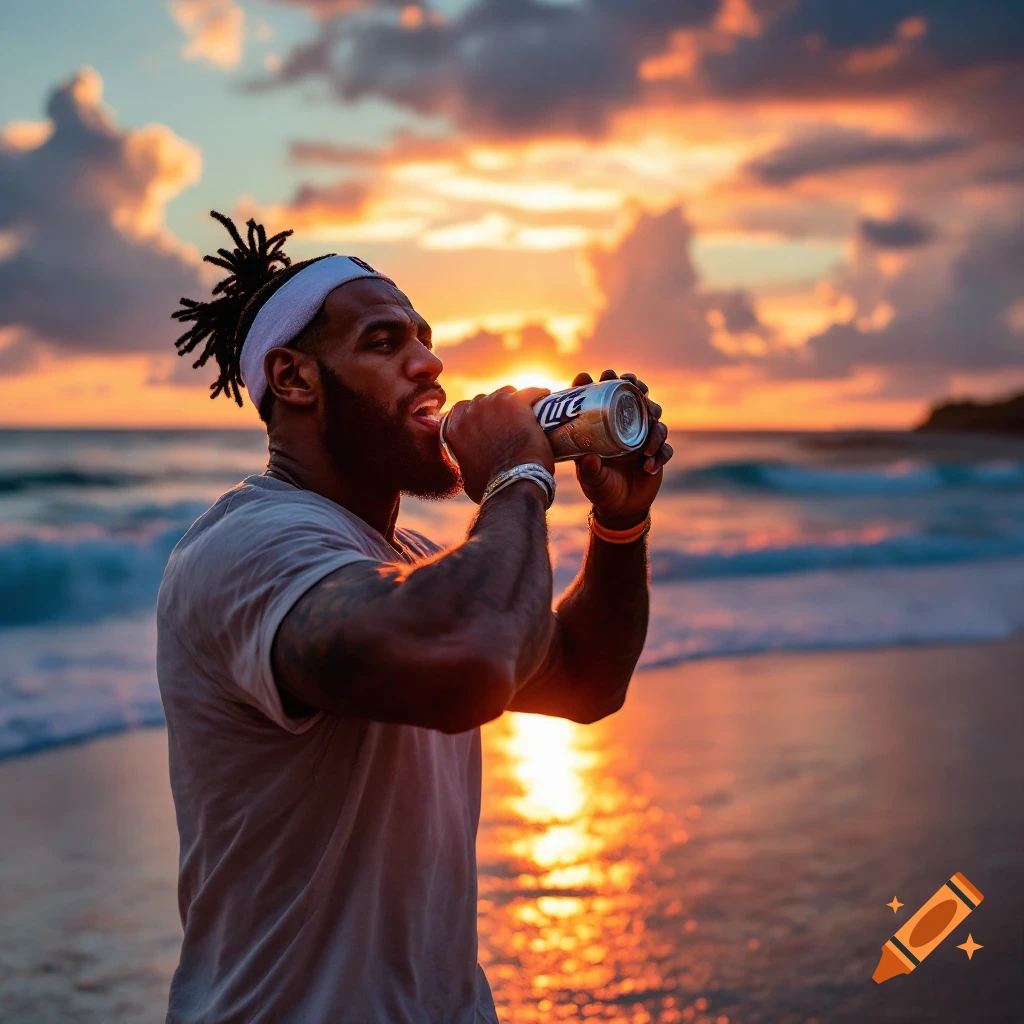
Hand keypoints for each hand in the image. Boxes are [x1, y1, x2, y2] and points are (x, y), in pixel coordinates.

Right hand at [443, 386, 554, 502]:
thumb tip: (472, 467)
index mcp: (455, 427)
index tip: (487, 421)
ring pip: (506, 393)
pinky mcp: (517, 403)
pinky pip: (530, 391)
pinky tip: (544, 396)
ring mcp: (494, 404)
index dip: (477, 415)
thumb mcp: (467, 476)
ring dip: (514, 399)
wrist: (513, 483)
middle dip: (495, 408)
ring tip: (526, 409)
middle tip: (509, 420)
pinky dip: (537, 394)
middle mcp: (471, 410)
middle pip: (485, 400)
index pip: (462, 409)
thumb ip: (466, 463)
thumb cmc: (491, 486)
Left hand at [572, 369, 671, 528]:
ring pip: (658, 421)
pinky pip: (666, 448)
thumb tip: (588, 459)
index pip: (610, 394)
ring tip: (645, 448)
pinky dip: (660, 455)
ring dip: (654, 430)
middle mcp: (627, 428)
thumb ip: (588, 470)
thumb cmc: (599, 487)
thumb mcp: (590, 479)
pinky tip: (648, 467)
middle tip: (640, 392)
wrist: (620, 508)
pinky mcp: (658, 455)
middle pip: (639, 398)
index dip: (611, 380)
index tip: (608, 374)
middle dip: (641, 391)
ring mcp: (644, 439)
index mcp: (607, 425)